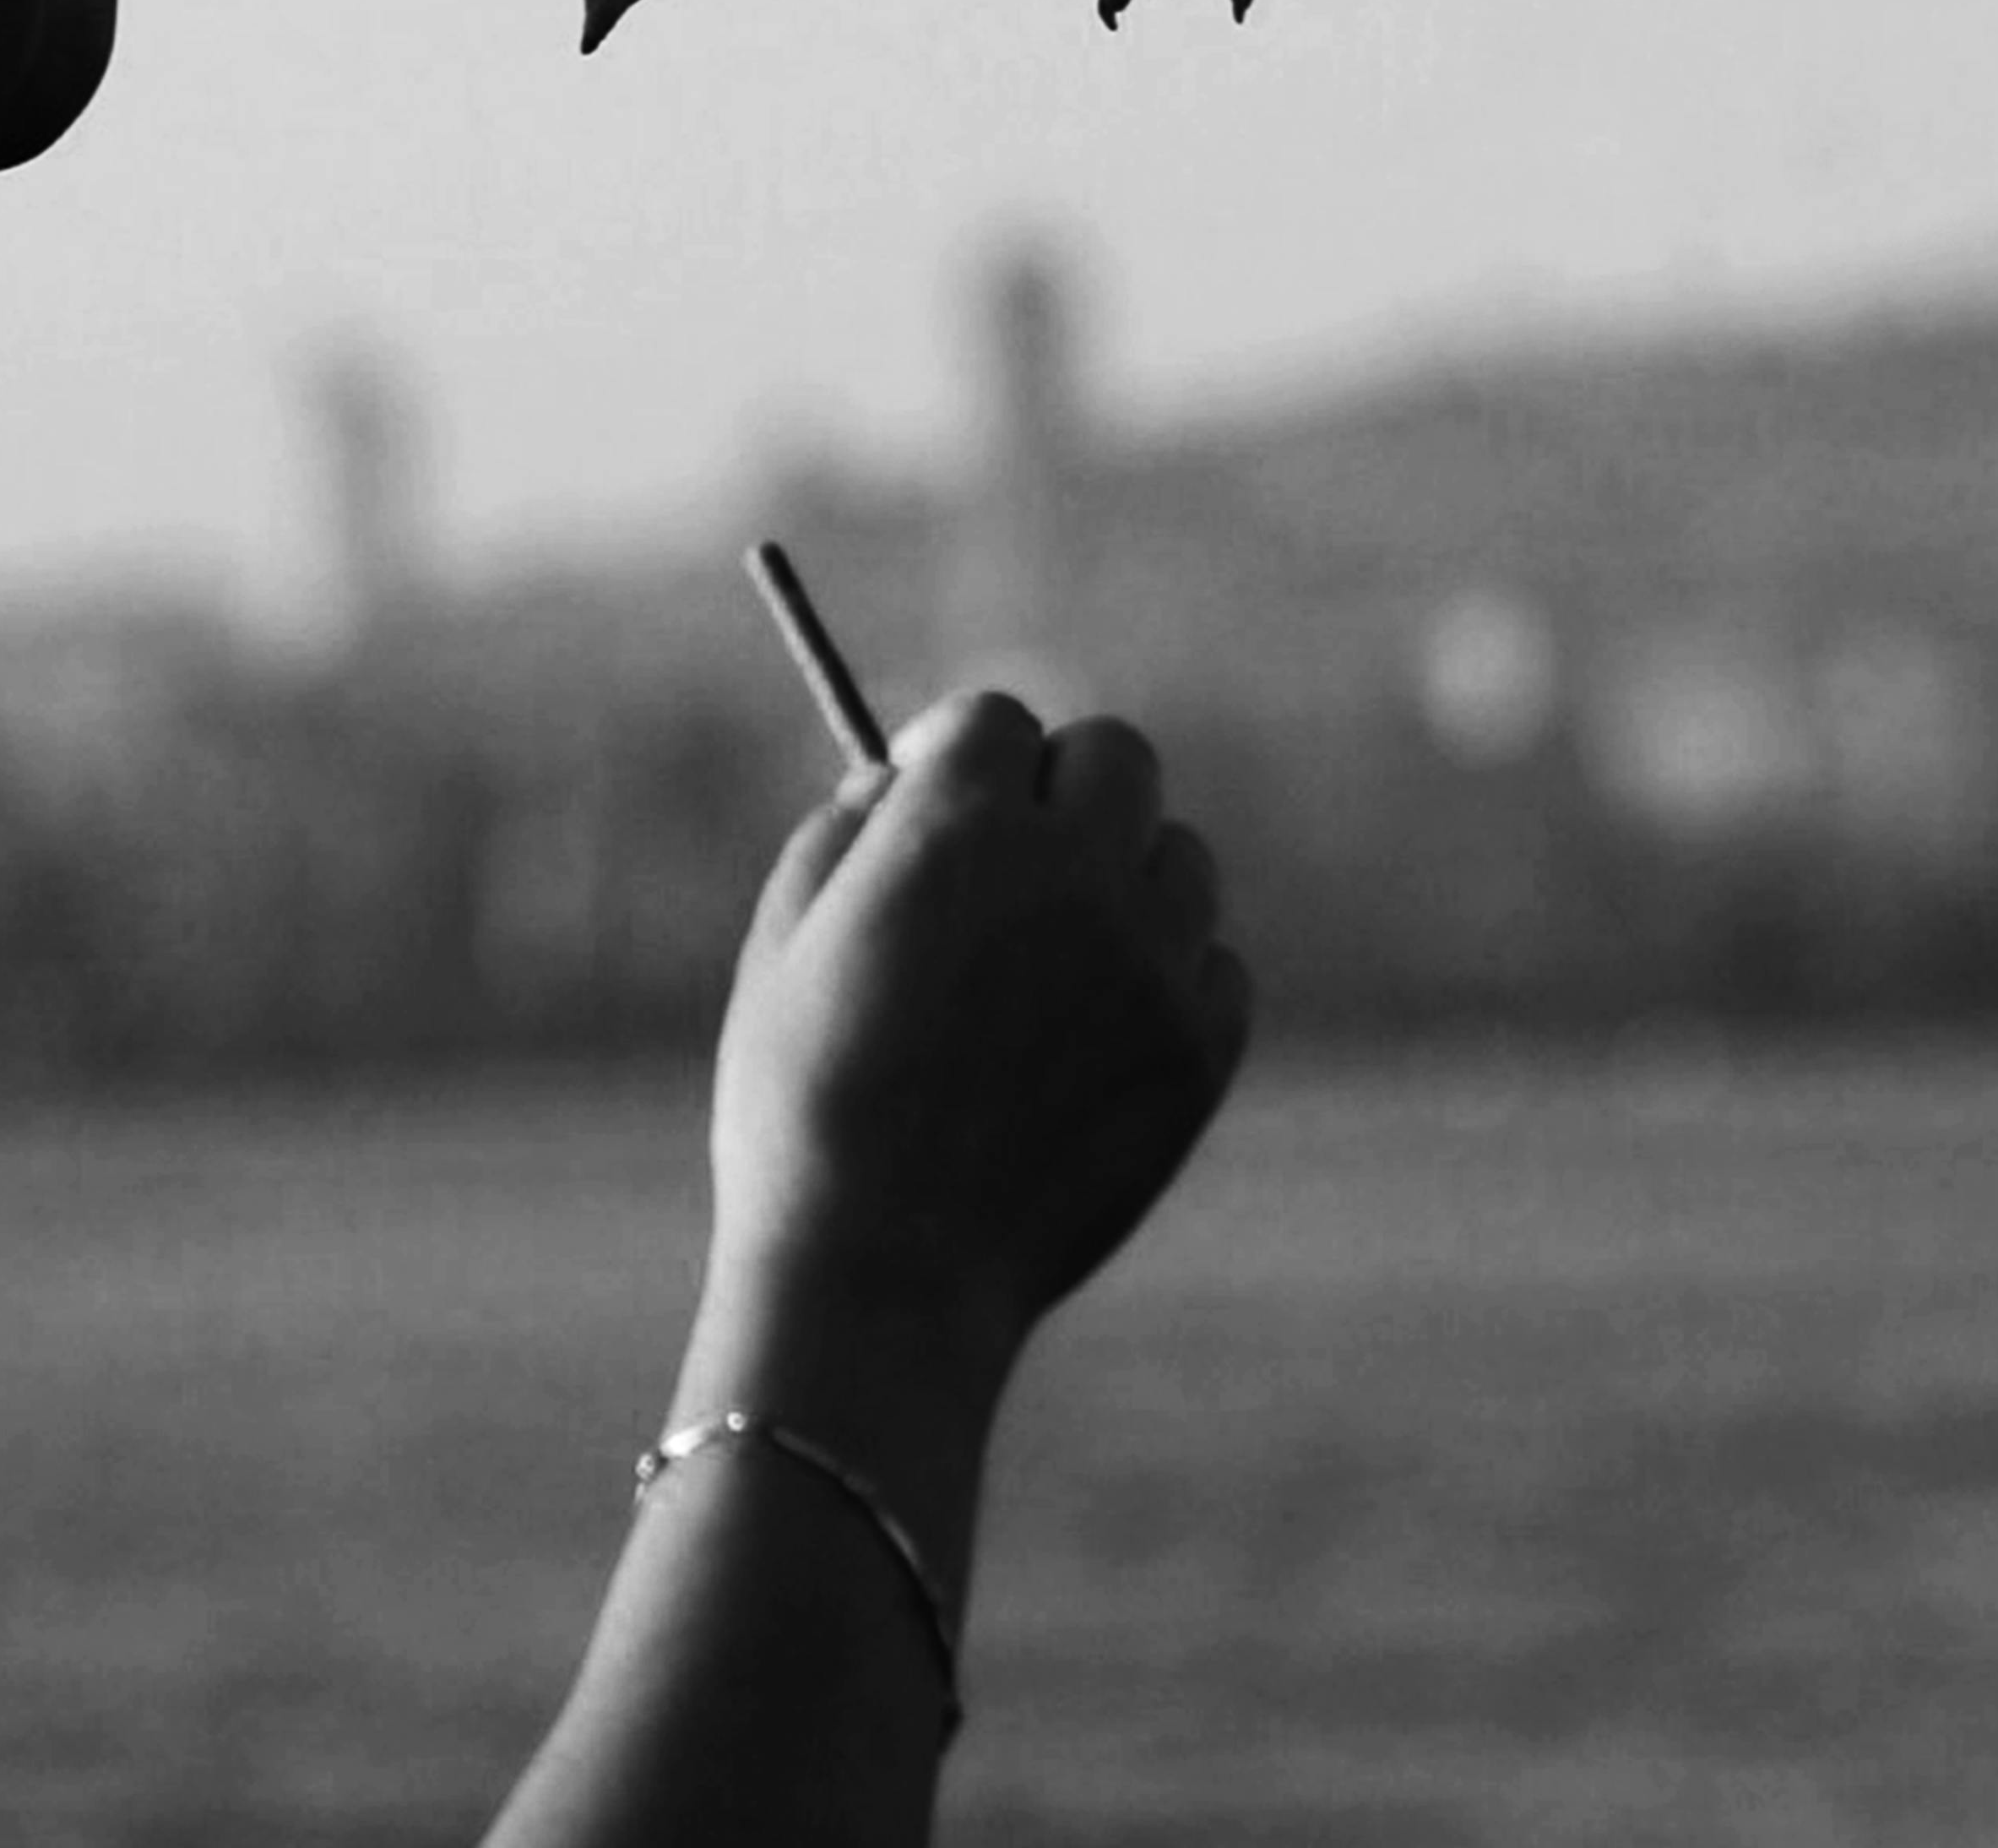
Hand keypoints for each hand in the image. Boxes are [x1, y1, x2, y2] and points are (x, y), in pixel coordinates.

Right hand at [708, 693, 1254, 1379]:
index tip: (936, 789)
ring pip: (1180, 857)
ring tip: (1056, 955)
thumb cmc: (805, 1109)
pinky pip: (1217, 966)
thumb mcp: (781, 946)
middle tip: (1013, 856)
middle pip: (1116, 757)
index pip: (998, 719)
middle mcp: (1075, 871)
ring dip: (1127, 878)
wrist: (884, 1277)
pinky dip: (1169, 979)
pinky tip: (1101, 1032)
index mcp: (960, 827)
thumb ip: (844, 830)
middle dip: (1062, 788)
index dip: (958, 750)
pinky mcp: (1200, 1051)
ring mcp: (1152, 961)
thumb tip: (903, 778)